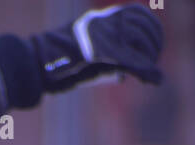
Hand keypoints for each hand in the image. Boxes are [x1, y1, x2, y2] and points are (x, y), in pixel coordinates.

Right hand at [31, 4, 164, 93]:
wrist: (38, 64)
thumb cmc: (59, 65)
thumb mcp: (87, 57)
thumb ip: (107, 61)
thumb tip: (124, 75)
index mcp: (101, 18)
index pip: (137, 14)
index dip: (152, 29)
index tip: (156, 47)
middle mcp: (104, 22)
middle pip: (141, 27)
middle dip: (154, 45)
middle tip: (154, 64)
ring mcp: (101, 35)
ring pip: (138, 42)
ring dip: (149, 59)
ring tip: (152, 75)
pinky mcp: (100, 52)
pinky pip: (129, 60)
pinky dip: (144, 70)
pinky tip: (153, 80)